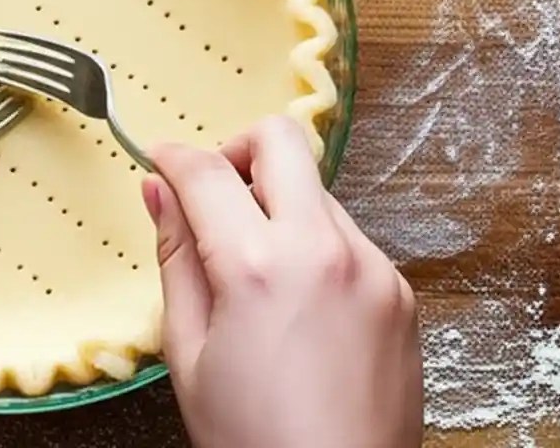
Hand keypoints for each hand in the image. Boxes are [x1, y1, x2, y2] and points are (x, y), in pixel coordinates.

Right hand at [143, 116, 421, 447]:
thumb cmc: (255, 441)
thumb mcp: (188, 353)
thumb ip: (176, 259)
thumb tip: (159, 194)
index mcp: (260, 267)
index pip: (207, 172)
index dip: (172, 157)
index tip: (159, 160)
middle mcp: (326, 252)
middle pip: (281, 142)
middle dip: (237, 150)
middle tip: (212, 193)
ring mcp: (374, 268)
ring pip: (316, 190)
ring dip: (277, 202)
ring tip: (252, 266)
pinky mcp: (400, 292)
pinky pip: (348, 237)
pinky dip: (313, 244)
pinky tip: (294, 300)